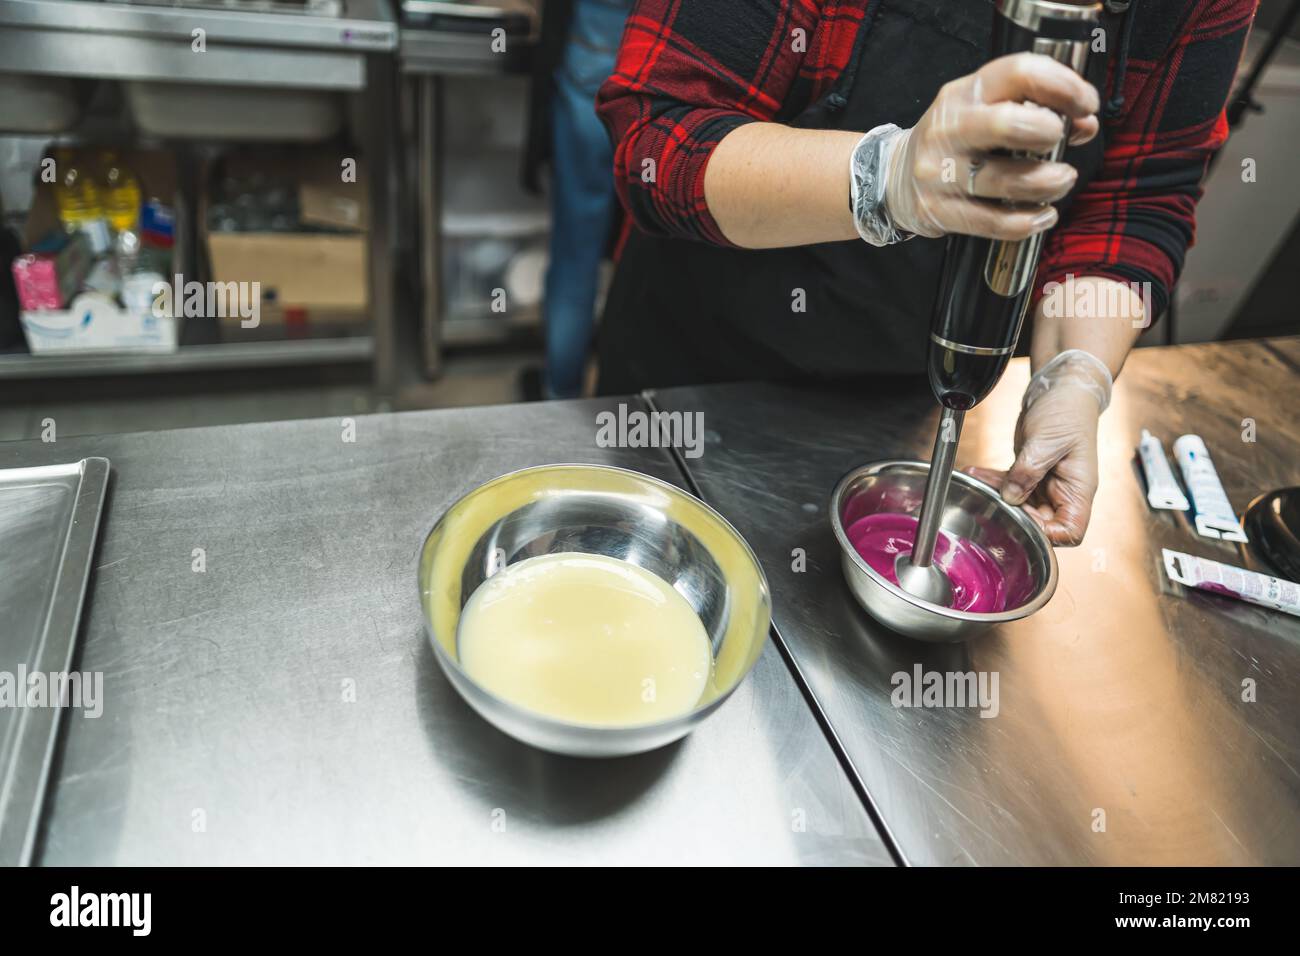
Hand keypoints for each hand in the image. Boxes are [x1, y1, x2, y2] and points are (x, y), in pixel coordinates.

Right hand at [883, 52, 1099, 239]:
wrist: (894, 177)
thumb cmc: (956, 141)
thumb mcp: (985, 110)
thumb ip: (1035, 108)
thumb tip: (1084, 124)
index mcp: (965, 93)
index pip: (1018, 73)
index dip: (1063, 86)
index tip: (1085, 104)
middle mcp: (949, 129)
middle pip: (1007, 124)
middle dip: (1049, 132)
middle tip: (1061, 141)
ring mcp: (940, 173)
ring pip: (1006, 181)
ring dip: (1048, 183)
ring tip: (1061, 181)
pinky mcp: (939, 211)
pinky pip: (993, 223)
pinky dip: (1027, 222)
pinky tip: (1042, 216)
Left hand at [967, 350, 1112, 545]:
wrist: (1062, 388)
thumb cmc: (1068, 411)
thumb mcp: (1046, 442)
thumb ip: (1027, 473)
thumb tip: (1010, 498)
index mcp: (1079, 489)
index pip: (1070, 531)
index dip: (1047, 534)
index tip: (1023, 518)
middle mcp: (1064, 491)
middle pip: (1041, 523)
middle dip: (1015, 514)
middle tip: (994, 499)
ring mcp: (1046, 483)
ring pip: (1020, 505)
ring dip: (996, 495)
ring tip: (977, 480)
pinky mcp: (1030, 473)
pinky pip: (1010, 486)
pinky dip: (992, 481)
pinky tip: (975, 472)